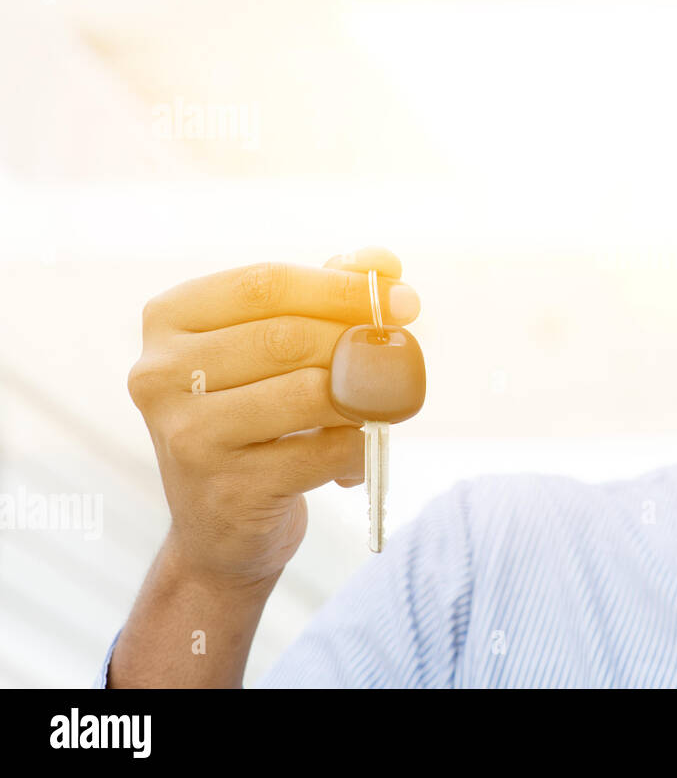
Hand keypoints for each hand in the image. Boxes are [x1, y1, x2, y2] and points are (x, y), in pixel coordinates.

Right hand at [126, 246, 420, 589]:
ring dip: (366, 396)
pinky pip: (327, 450)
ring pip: (312, 392)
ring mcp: (188, 435)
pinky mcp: (228, 489)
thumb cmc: (257, 417)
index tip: (403, 300)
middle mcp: (161, 374)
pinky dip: (360, 449)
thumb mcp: (278, 347)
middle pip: (289, 336)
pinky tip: (356, 458)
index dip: (343, 287)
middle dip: (360, 341)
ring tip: (379, 406)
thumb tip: (384, 262)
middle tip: (401, 352)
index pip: (266, 284)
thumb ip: (327, 295)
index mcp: (169, 320)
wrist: (221, 528)